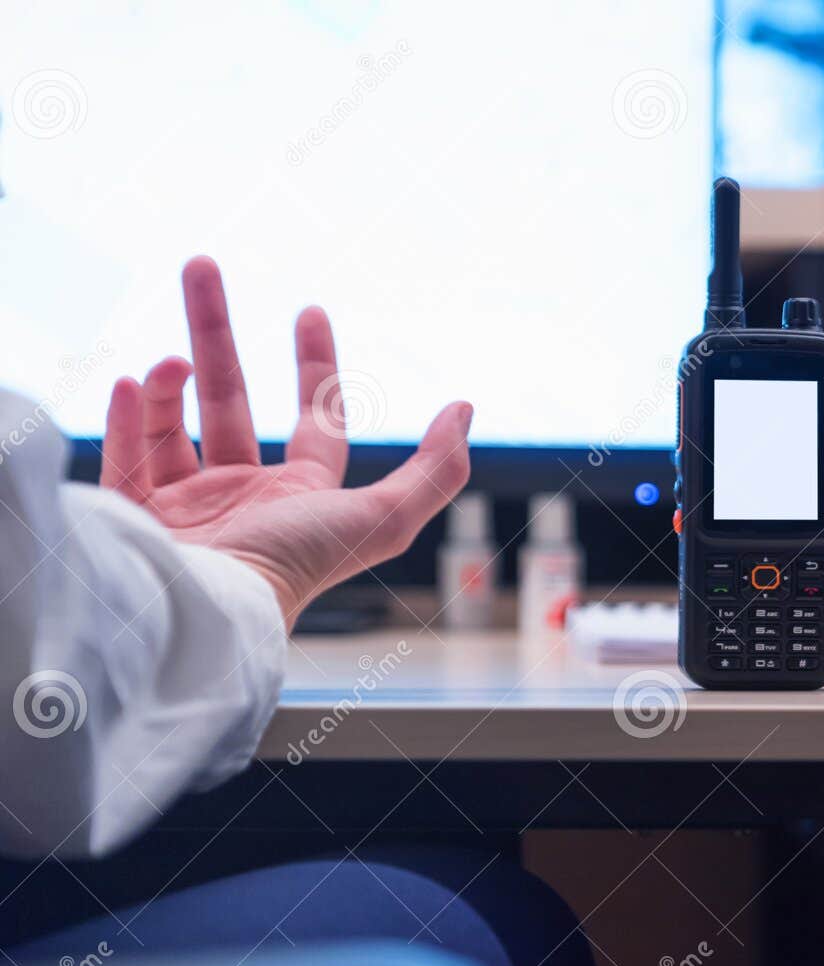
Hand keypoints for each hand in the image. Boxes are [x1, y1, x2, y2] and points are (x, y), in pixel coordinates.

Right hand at [99, 256, 472, 629]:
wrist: (205, 610)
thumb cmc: (295, 564)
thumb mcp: (384, 517)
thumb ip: (434, 469)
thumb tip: (464, 410)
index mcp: (301, 495)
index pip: (316, 418)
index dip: (316, 364)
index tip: (309, 310)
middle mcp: (243, 498)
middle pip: (230, 398)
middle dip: (215, 330)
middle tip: (200, 263)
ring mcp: (184, 509)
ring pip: (171, 423)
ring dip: (168, 380)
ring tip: (166, 361)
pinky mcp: (131, 520)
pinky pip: (124, 459)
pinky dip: (127, 418)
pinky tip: (130, 382)